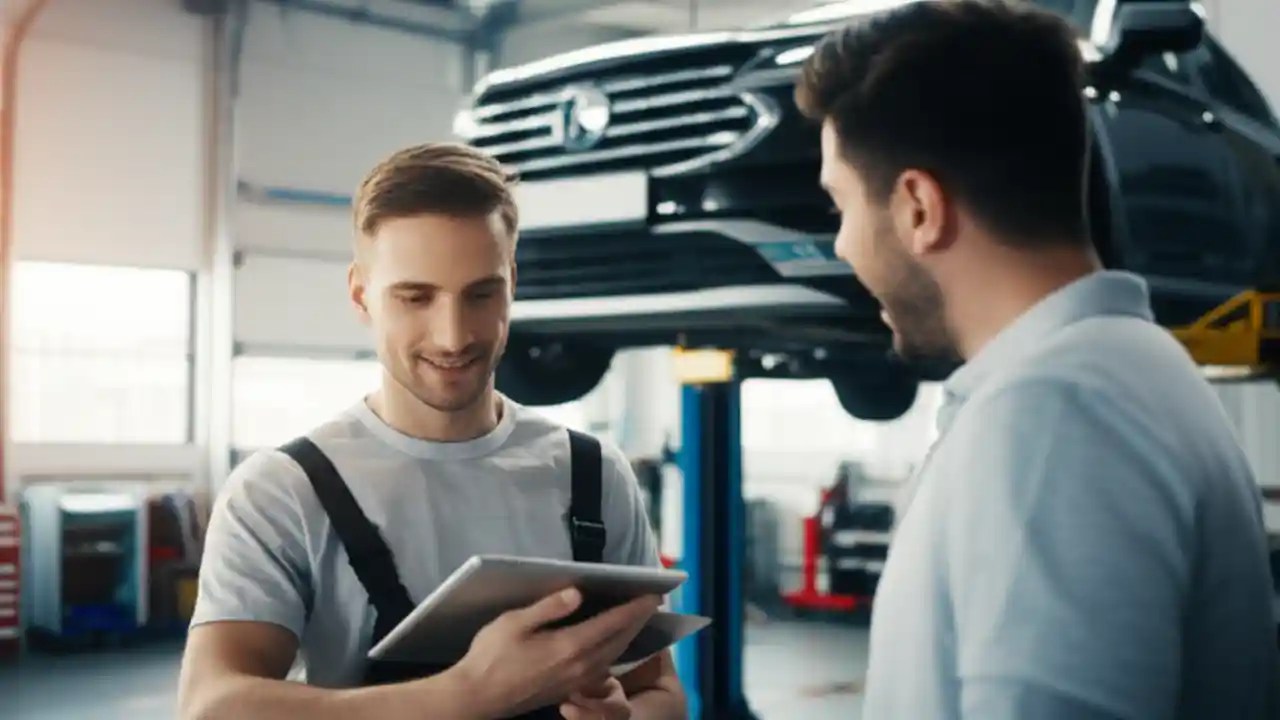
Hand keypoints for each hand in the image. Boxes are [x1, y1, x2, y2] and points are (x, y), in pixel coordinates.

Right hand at [452, 588, 659, 717]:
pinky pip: (602, 667)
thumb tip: (577, 592)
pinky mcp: (569, 689)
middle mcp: (580, 666)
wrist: (476, 698)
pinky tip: (612, 643)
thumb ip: (548, 607)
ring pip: (613, 655)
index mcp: (570, 646)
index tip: (653, 594)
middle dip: (638, 620)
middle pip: (620, 640)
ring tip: (637, 619)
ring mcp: (576, 680)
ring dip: (628, 636)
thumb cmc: (490, 657)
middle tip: (652, 602)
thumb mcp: (514, 623)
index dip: (635, 608)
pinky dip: (614, 651)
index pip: (613, 623)